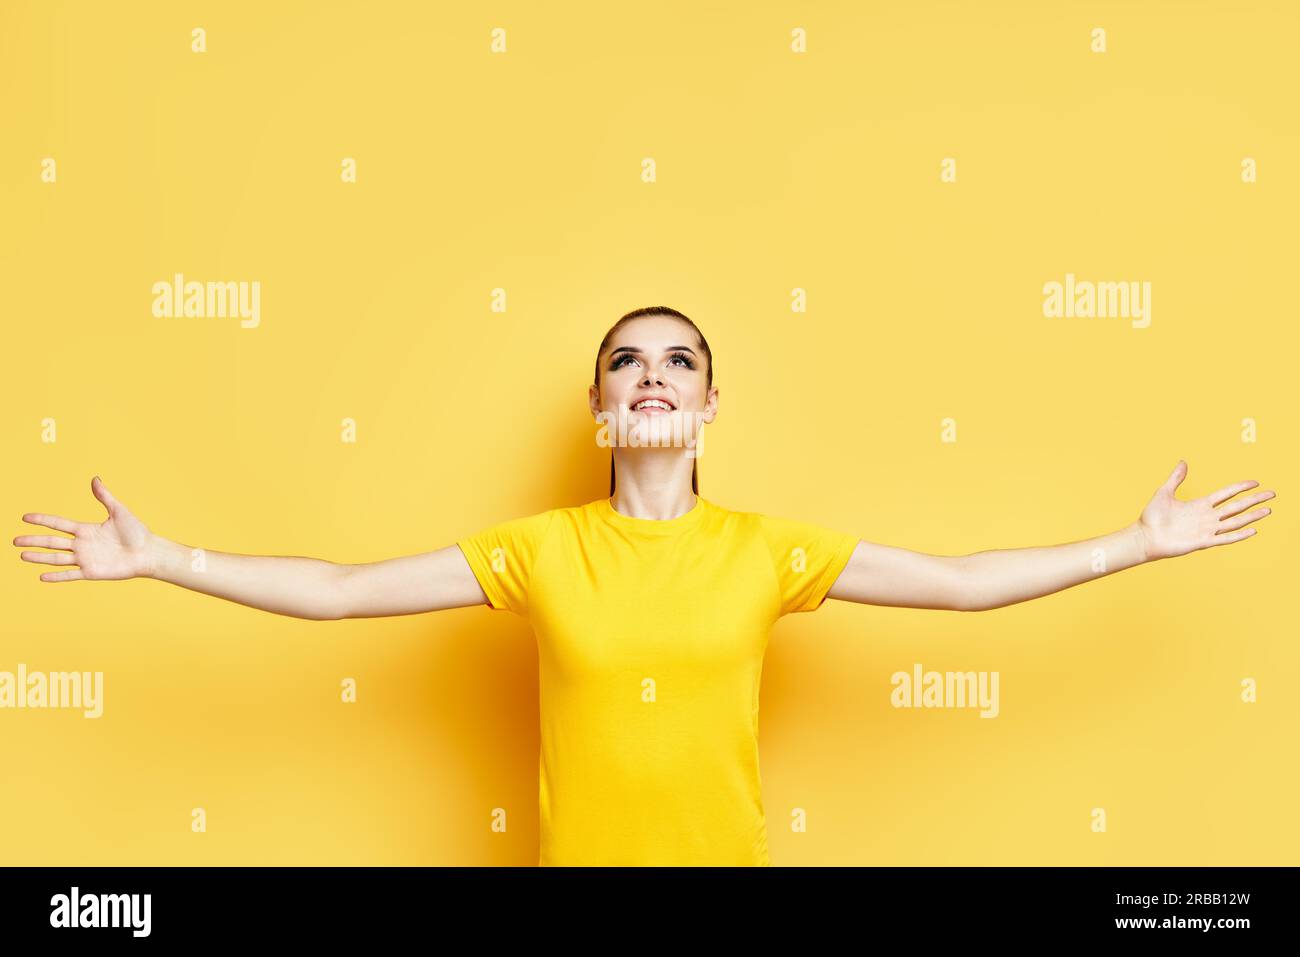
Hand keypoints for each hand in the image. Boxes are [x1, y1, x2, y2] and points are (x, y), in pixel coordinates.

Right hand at [13, 476, 155, 580]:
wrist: (148, 552)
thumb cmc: (136, 532)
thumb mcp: (118, 511)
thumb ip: (104, 496)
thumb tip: (95, 478)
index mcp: (86, 529)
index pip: (59, 523)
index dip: (42, 520)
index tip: (25, 517)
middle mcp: (82, 544)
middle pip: (52, 542)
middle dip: (33, 541)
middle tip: (14, 541)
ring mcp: (85, 559)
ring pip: (56, 558)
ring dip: (39, 558)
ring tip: (22, 556)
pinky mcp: (91, 572)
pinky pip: (70, 575)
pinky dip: (56, 576)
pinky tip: (42, 577)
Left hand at [1137, 460, 1274, 561]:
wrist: (1144, 537)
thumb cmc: (1152, 517)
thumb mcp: (1164, 493)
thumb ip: (1175, 478)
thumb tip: (1183, 462)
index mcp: (1200, 506)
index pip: (1226, 494)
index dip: (1240, 488)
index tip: (1255, 482)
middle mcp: (1206, 518)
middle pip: (1236, 507)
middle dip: (1254, 500)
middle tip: (1272, 494)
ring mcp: (1206, 530)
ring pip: (1234, 522)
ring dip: (1252, 516)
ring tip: (1268, 510)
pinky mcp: (1202, 542)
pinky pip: (1224, 538)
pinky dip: (1239, 535)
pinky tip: (1253, 530)